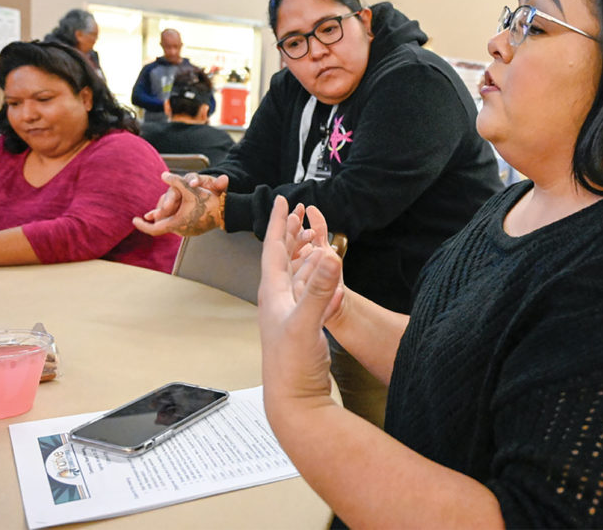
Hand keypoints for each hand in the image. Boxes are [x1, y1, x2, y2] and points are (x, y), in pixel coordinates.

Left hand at [133, 172, 224, 236]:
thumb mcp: (190, 189)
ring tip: (159, 212)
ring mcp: (188, 232)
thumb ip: (176, 181)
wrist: (226, 211)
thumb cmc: (208, 201)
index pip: (153, 229)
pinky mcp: (195, 231)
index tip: (134, 220)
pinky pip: (180, 226)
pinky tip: (176, 213)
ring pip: (171, 226)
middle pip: (161, 227)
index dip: (142, 226)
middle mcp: (181, 230)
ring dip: (165, 219)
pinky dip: (174, 220)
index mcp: (176, 223)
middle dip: (155, 219)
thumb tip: (163, 174)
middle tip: (147, 215)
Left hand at [258, 197, 342, 408]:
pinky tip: (327, 279)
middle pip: (282, 258)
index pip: (273, 249)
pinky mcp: (304, 327)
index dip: (277, 223)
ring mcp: (290, 314)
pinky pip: (310, 293)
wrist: (295, 402)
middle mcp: (278, 301)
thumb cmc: (292, 366)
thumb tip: (329, 255)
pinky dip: (319, 279)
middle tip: (297, 212)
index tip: (281, 200)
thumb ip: (319, 289)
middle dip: (290, 233)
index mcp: (273, 294)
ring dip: (305, 254)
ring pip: (297, 275)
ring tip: (313, 238)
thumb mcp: (306, 323)